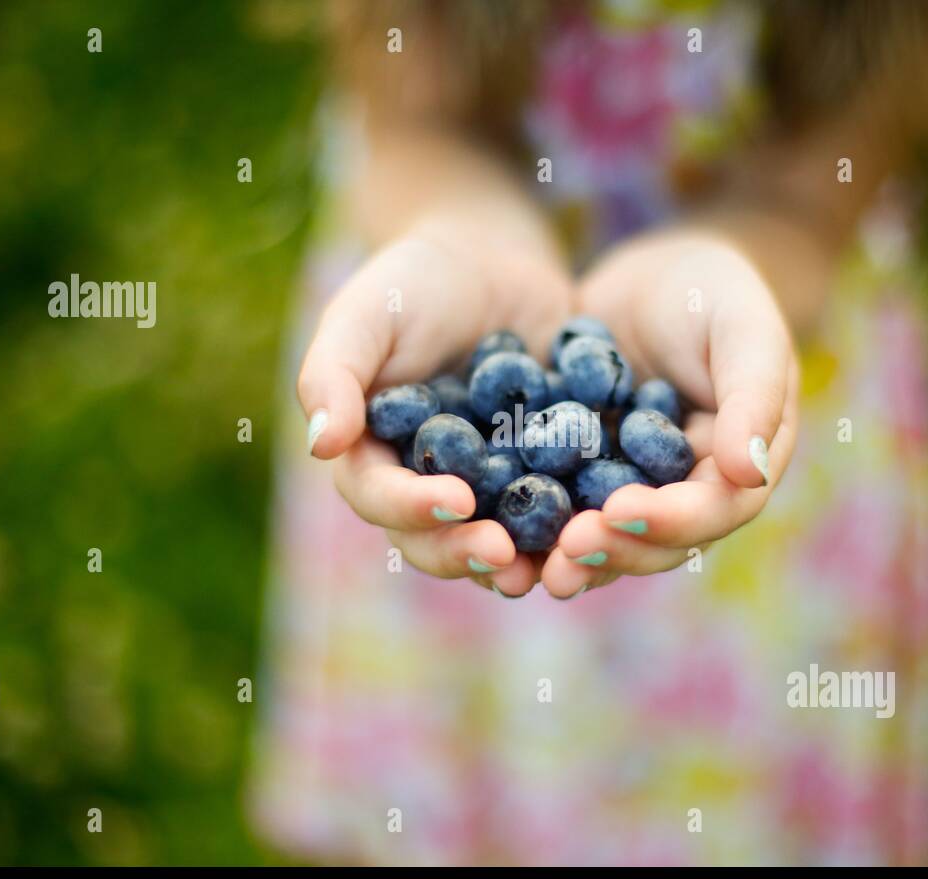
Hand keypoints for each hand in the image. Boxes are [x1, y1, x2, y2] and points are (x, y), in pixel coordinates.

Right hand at [298, 228, 570, 595]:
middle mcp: (425, 486)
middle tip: (506, 556)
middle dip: (468, 551)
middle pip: (435, 538)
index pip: (379, 496)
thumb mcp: (367, 313)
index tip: (455, 500)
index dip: (412, 508)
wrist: (493, 261)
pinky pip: (558, 513)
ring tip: (555, 568)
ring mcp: (487, 489)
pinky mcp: (541, 478)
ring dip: (524, 561)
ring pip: (498, 542)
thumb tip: (322, 446)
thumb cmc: (415, 282)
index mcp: (373, 456)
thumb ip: (334, 373)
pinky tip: (605, 527)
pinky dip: (577, 525)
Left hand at [539, 230, 799, 596]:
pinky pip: (561, 508)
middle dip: (614, 548)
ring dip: (573, 557)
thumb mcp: (744, 328)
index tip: (620, 511)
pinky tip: (495, 532)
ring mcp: (634, 491)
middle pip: (658, 541)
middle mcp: (688, 494)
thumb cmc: (713, 292)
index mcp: (739, 468)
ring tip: (533, 570)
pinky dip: (533, 527)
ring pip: (608, 537)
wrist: (652, 275)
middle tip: (568, 550)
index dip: (670, 520)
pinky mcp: (584, 477)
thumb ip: (753, 395)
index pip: (714, 510)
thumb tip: (749, 473)